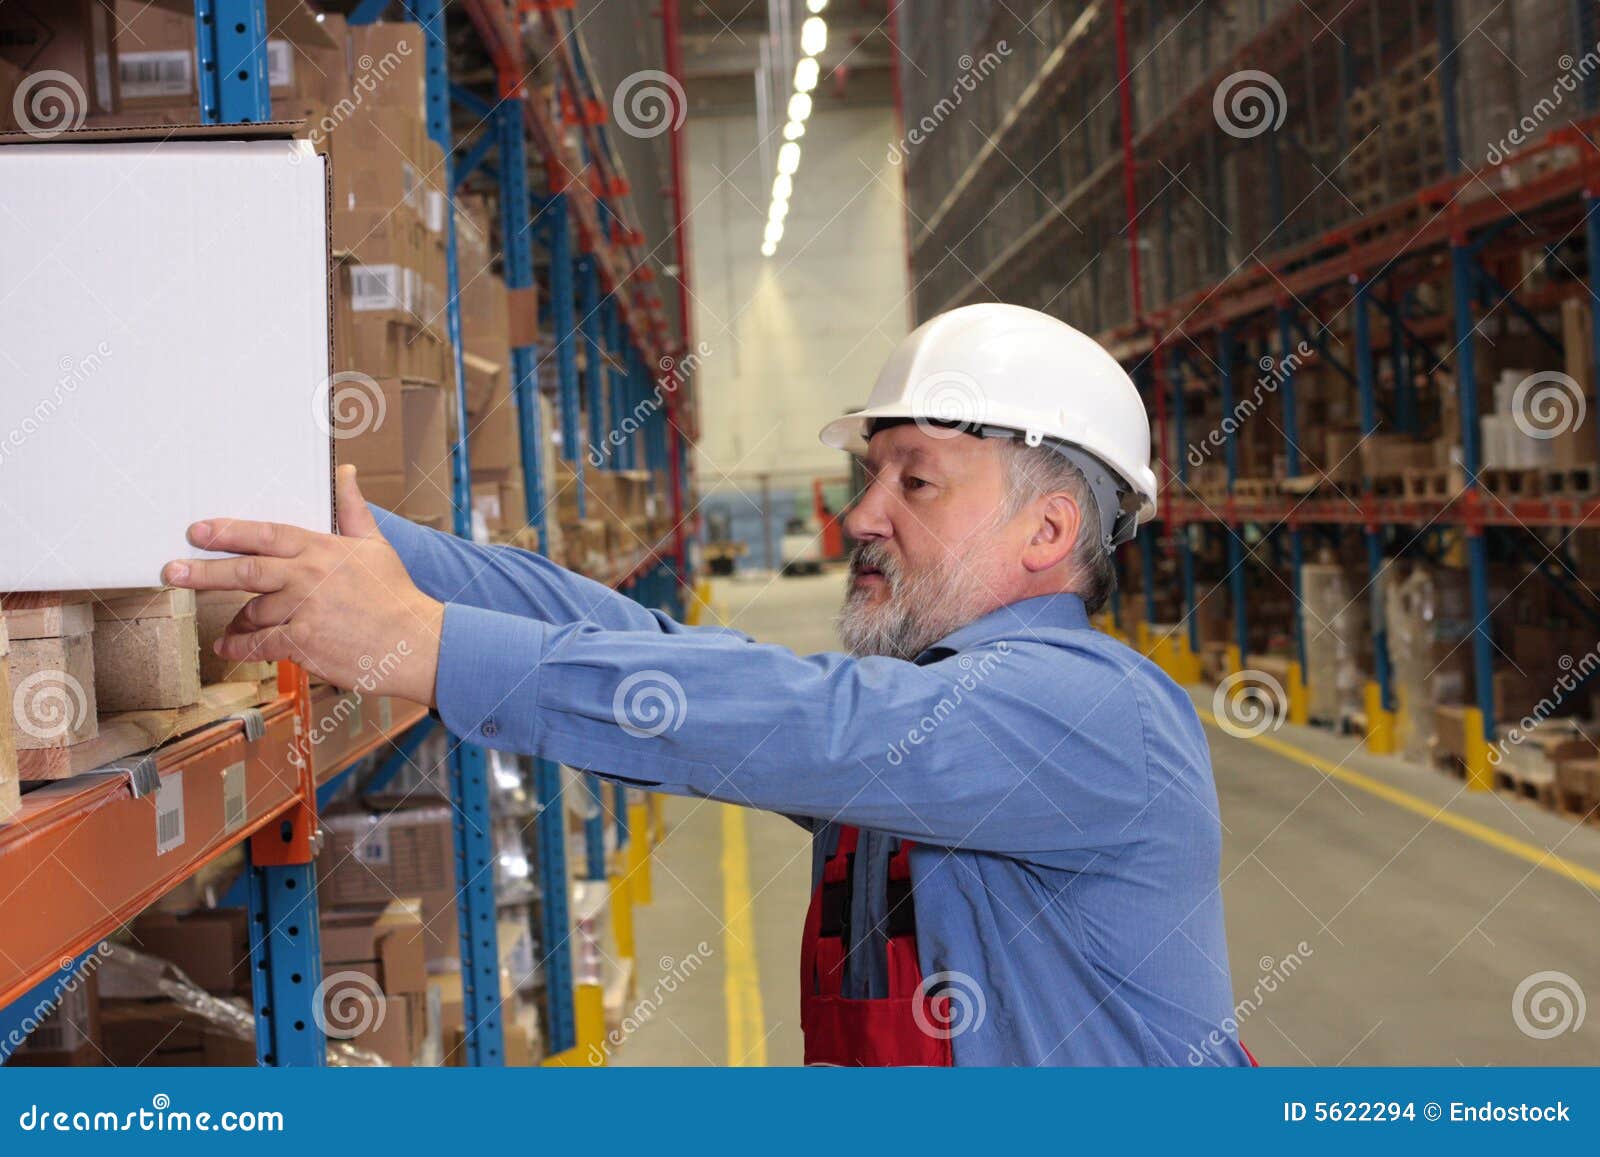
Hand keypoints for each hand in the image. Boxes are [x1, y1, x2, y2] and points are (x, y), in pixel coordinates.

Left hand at [162, 465, 443, 705]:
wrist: (416, 641)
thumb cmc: (395, 595)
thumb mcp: (376, 545)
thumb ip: (353, 509)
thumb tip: (346, 471)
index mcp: (321, 549)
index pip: (266, 535)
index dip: (228, 532)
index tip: (197, 531)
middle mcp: (308, 577)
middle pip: (244, 572)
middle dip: (203, 571)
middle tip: (172, 571)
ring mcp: (304, 611)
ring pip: (251, 612)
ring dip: (235, 620)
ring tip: (228, 625)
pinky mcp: (304, 643)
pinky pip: (260, 643)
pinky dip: (240, 646)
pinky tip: (228, 646)